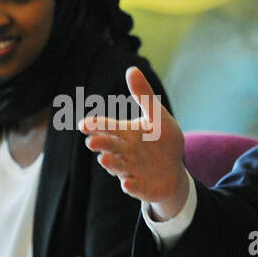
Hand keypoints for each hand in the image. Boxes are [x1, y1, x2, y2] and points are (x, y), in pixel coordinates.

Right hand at [79, 66, 188, 218]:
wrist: (173, 171)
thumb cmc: (161, 141)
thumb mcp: (157, 116)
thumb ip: (144, 95)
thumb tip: (131, 69)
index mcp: (125, 134)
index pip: (108, 128)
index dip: (97, 126)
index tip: (84, 125)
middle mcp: (124, 152)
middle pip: (110, 147)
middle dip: (101, 144)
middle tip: (92, 142)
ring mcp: (131, 170)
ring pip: (118, 166)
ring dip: (111, 164)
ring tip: (104, 160)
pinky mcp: (142, 187)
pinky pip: (135, 187)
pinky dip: (131, 186)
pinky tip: (127, 183)